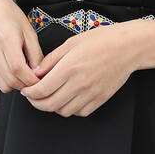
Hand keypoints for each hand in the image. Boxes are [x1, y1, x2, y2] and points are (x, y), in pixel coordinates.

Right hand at [0, 0, 42, 91]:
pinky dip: (6, 81)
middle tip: (34, 80)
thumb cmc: (9, 16)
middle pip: (10, 80)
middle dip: (25, 85)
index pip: (19, 69)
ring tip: (24, 76)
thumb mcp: (28, 31)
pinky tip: (13, 72)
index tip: (40, 80)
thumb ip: (35, 53)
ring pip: (2, 84)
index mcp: (7, 39)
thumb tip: (39, 72)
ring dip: (16, 85)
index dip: (31, 80)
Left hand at [18, 24, 136, 115]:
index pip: (41, 90)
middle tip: (33, 97)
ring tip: (50, 97)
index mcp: (69, 68)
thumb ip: (51, 60)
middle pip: (49, 105)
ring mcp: (90, 94)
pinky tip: (68, 99)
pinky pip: (80, 112)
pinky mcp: (100, 99)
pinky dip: (70, 109)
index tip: (26, 90)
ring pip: (64, 111)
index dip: (29, 93)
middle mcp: (79, 84)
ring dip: (53, 107)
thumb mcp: (71, 43)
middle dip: (36, 103)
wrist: (128, 47)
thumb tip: (36, 72)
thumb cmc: (102, 40)